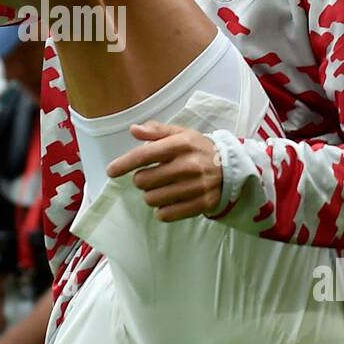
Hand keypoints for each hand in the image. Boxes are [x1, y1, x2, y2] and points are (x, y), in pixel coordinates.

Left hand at [106, 120, 223, 221]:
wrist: (231, 167)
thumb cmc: (199, 149)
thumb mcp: (181, 134)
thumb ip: (156, 131)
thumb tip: (134, 130)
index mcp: (182, 144)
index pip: (144, 155)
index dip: (123, 164)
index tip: (111, 171)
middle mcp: (189, 165)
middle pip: (144, 180)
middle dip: (141, 179)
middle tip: (150, 176)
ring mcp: (196, 186)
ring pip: (152, 199)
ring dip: (150, 195)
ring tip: (160, 188)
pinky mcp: (200, 204)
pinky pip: (166, 214)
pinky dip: (162, 210)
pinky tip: (168, 201)